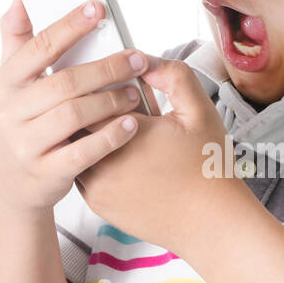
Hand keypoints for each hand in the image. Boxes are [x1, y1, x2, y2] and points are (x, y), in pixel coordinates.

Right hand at [0, 0, 153, 214]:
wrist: (6, 185)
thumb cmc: (18, 121)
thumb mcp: (8, 82)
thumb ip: (15, 39)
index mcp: (4, 83)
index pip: (39, 47)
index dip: (70, 25)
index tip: (99, 8)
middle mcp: (11, 112)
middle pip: (64, 82)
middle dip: (105, 68)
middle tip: (136, 58)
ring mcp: (26, 145)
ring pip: (74, 115)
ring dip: (110, 101)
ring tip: (136, 93)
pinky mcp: (46, 172)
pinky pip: (84, 152)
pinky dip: (110, 137)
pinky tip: (131, 125)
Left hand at [75, 53, 242, 253]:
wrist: (210, 223)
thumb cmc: (208, 169)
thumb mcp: (199, 110)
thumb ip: (172, 75)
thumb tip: (143, 59)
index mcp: (125, 132)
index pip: (87, 94)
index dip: (96, 82)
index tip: (107, 79)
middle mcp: (103, 160)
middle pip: (73, 120)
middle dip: (86, 106)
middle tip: (102, 97)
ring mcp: (96, 186)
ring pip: (73, 146)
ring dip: (85, 134)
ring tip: (106, 125)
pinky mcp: (97, 204)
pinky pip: (81, 172)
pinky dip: (90, 159)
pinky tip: (113, 153)